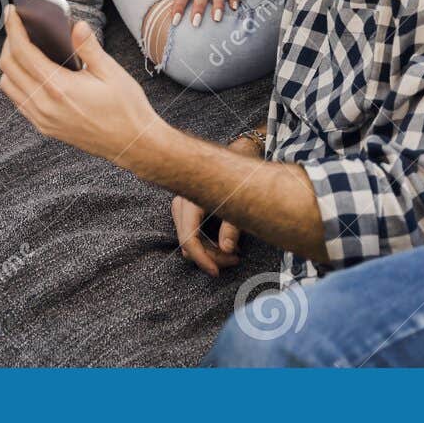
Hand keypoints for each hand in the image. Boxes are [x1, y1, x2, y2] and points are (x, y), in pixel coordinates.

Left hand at [0, 7, 160, 164]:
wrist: (132, 144)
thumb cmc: (126, 108)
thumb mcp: (111, 71)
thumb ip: (88, 47)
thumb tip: (75, 25)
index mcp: (60, 88)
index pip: (23, 52)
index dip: (14, 29)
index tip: (11, 12)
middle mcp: (44, 106)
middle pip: (8, 68)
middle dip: (10, 43)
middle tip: (21, 27)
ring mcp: (42, 119)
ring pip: (9, 86)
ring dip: (11, 65)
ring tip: (26, 48)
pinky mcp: (45, 127)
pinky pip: (19, 101)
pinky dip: (18, 82)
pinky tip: (34, 71)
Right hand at [169, 134, 260, 276]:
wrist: (240, 150)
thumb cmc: (241, 174)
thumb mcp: (241, 202)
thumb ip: (233, 227)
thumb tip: (227, 249)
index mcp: (193, 198)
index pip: (189, 238)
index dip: (202, 259)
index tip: (217, 272)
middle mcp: (182, 200)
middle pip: (188, 241)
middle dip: (209, 256)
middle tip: (234, 260)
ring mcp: (182, 202)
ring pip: (188, 237)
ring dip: (208, 250)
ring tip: (233, 254)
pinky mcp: (187, 205)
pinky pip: (191, 230)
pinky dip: (206, 241)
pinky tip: (224, 245)